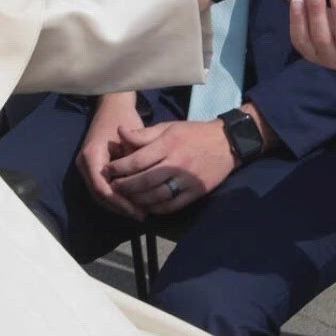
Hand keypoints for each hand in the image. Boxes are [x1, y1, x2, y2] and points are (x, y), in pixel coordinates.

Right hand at [76, 94, 145, 219]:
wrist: (112, 105)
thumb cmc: (124, 119)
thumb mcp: (132, 141)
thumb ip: (133, 165)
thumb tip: (142, 190)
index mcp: (92, 156)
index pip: (103, 188)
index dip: (121, 202)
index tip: (139, 211)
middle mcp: (84, 163)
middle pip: (100, 195)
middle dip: (120, 207)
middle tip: (141, 215)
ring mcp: (86, 166)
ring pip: (100, 194)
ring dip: (118, 205)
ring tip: (138, 212)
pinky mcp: (92, 167)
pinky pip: (102, 187)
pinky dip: (115, 197)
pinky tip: (132, 202)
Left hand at [105, 119, 235, 213]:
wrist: (227, 142)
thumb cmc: (193, 133)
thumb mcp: (168, 127)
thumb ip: (143, 134)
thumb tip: (120, 132)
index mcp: (168, 144)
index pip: (137, 160)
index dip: (119, 167)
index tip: (108, 170)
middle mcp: (177, 163)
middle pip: (144, 181)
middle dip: (124, 186)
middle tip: (113, 187)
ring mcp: (187, 180)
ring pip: (157, 196)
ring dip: (138, 200)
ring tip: (127, 198)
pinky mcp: (196, 192)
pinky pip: (173, 205)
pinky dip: (157, 209)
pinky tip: (147, 206)